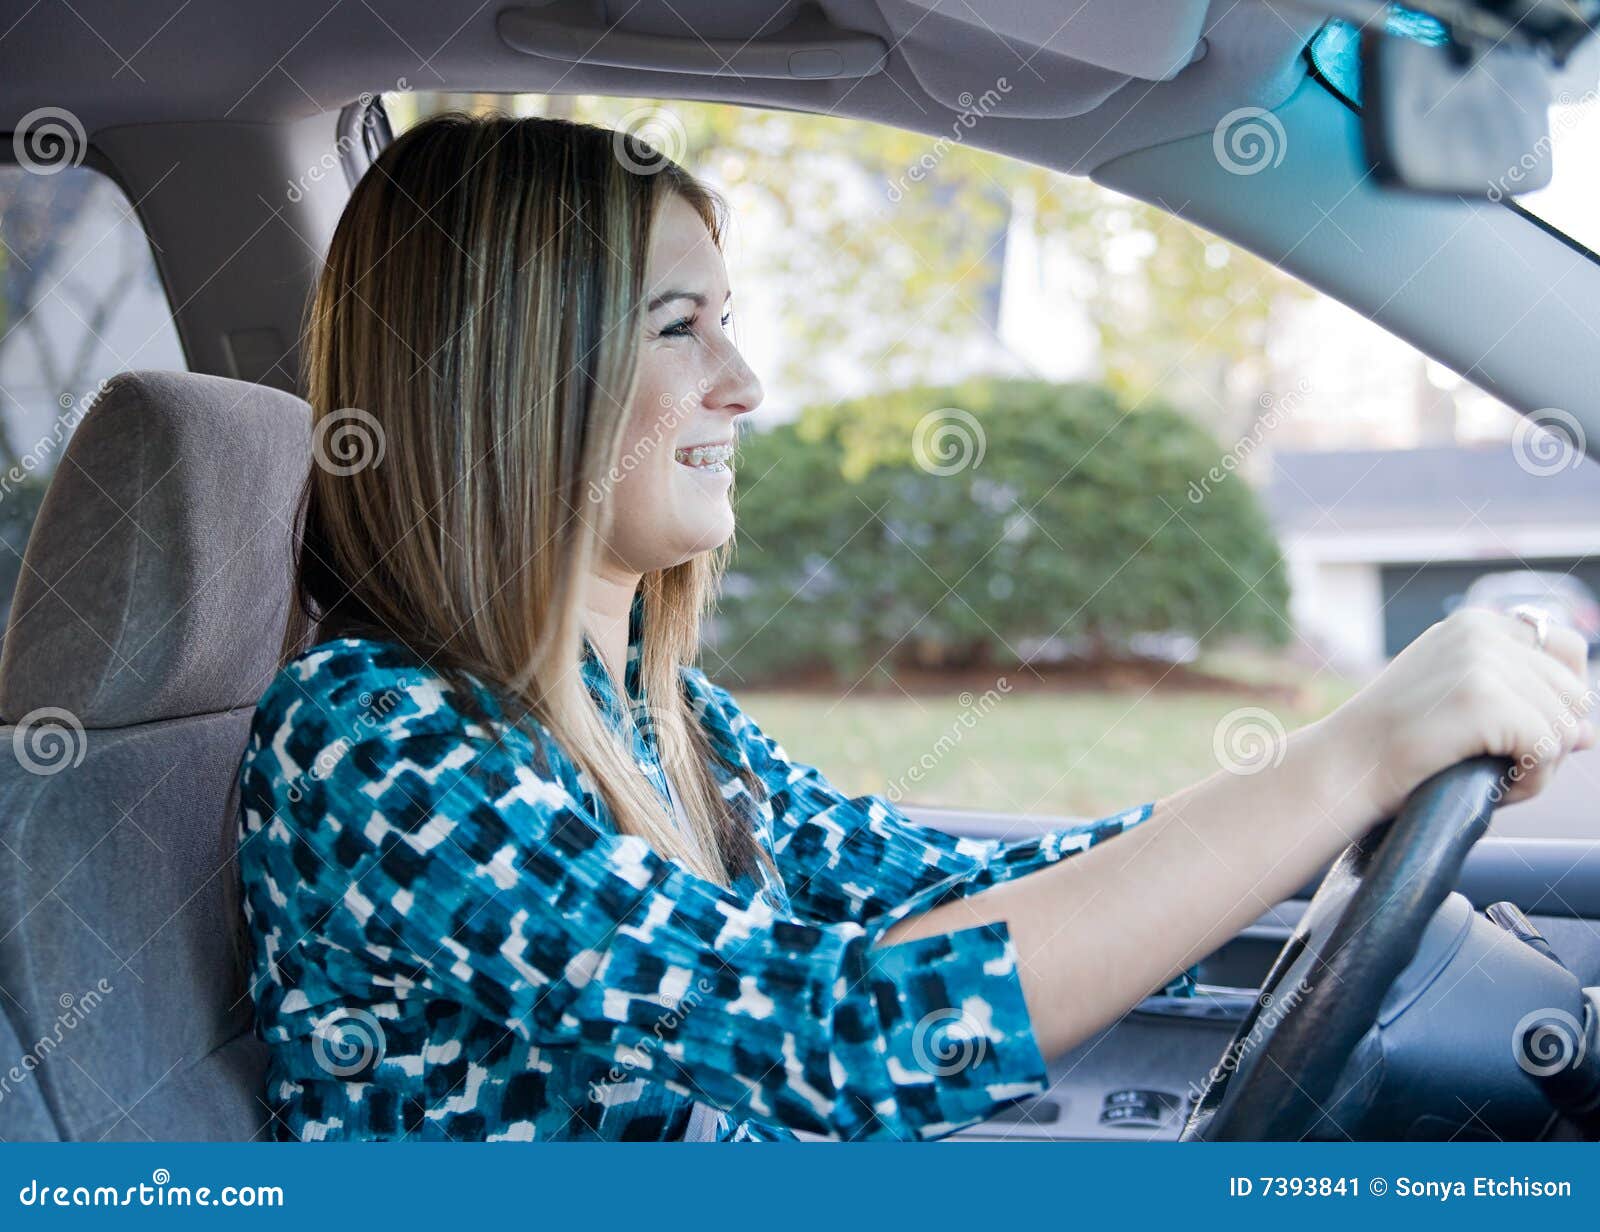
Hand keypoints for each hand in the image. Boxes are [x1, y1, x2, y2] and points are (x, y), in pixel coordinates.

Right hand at [1317, 606, 1595, 818]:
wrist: (1344, 768)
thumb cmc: (1394, 746)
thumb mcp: (1456, 702)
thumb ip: (1519, 700)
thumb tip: (1590, 734)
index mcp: (1474, 623)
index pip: (1566, 651)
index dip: (1558, 699)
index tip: (1521, 730)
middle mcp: (1481, 631)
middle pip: (1574, 693)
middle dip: (1549, 738)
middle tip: (1497, 762)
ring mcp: (1483, 661)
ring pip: (1567, 726)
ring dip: (1540, 765)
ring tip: (1489, 774)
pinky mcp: (1485, 699)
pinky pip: (1550, 749)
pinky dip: (1532, 781)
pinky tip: (1495, 786)